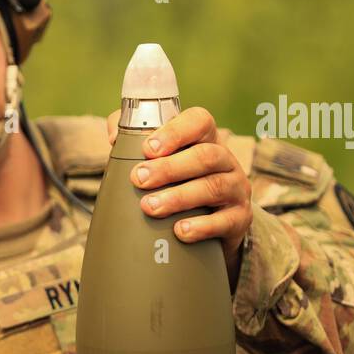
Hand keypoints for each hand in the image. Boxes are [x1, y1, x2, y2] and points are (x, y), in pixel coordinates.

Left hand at [107, 107, 251, 288]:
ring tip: (150, 207)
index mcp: (205, 140)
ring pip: (213, 187)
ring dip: (178, 197)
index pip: (199, 122)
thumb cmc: (176, 184)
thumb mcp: (161, 161)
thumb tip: (114, 138)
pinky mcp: (239, 219)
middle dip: (169, 168)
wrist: (210, 227)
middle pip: (205, 156)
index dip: (175, 132)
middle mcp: (225, 161)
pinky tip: (180, 231)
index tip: (147, 148)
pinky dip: (201, 226)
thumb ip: (133, 140)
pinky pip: (225, 221)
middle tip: (138, 179)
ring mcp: (236, 189)